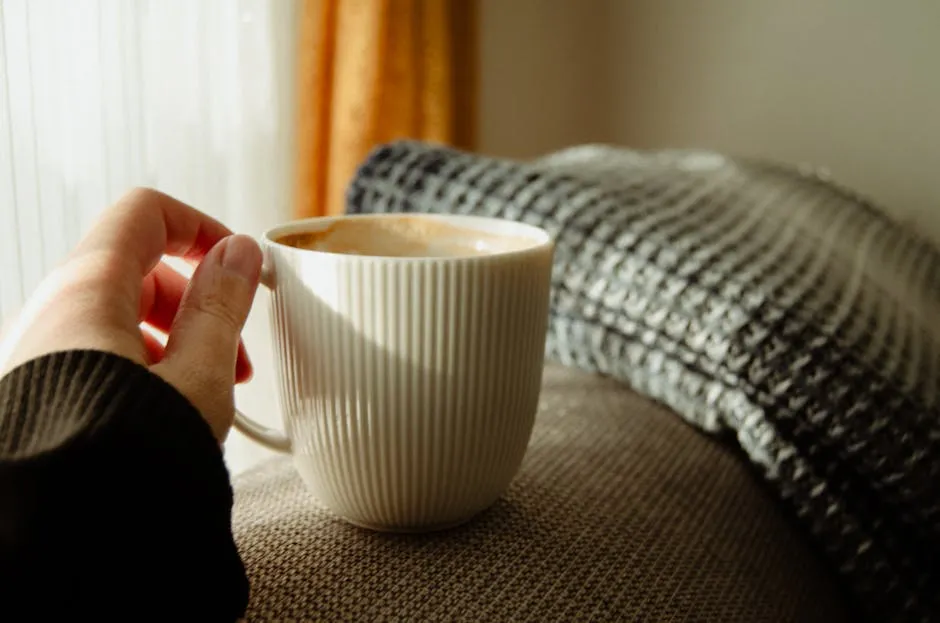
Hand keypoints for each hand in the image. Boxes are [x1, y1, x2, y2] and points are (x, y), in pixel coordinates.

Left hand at [0, 188, 261, 441]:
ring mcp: (38, 350)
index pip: (144, 214)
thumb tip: (238, 252)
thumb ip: (223, 304)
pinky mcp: (37, 386)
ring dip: (175, 338)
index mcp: (88, 290)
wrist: (60, 535)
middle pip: (135, 267)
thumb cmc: (126, 457)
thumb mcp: (199, 373)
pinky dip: (142, 364)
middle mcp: (52, 310)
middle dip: (196, 299)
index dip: (199, 227)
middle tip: (236, 348)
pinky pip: (95, 351)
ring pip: (117, 314)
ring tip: (208, 391)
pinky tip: (168, 411)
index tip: (235, 262)